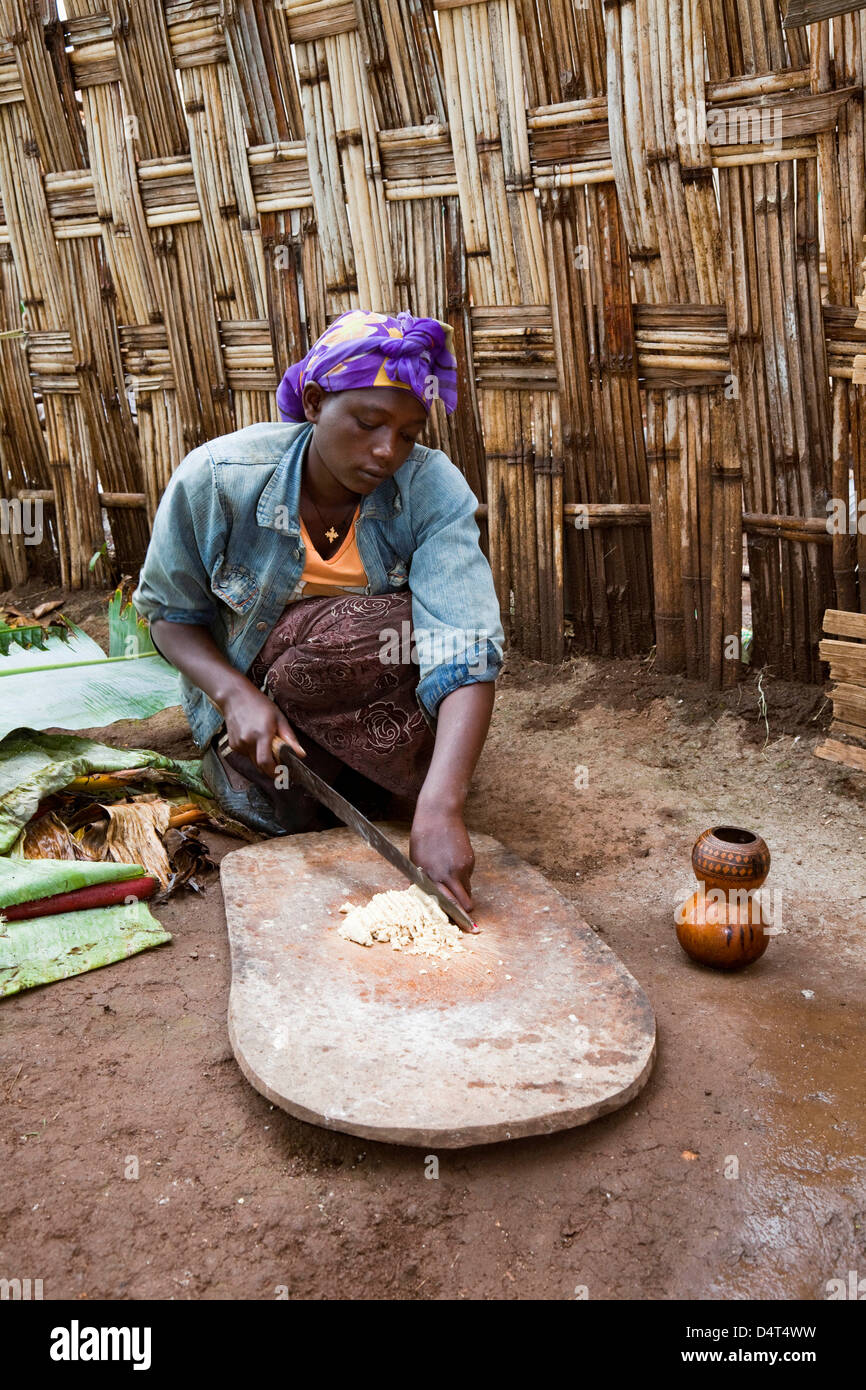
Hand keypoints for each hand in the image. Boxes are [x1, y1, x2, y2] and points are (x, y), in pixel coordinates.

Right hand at [221, 681, 305, 778]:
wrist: (235, 697)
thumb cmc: (259, 705)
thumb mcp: (279, 718)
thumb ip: (290, 738)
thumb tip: (301, 754)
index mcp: (262, 734)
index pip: (266, 762)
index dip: (274, 772)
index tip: (282, 775)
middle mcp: (248, 741)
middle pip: (260, 765)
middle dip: (271, 767)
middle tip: (279, 761)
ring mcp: (238, 744)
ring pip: (253, 761)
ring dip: (262, 757)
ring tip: (264, 740)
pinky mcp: (233, 745)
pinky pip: (246, 755)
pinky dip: (253, 751)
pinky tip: (253, 737)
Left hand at [410, 803, 478, 928]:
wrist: (439, 815)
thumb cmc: (423, 837)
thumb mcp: (416, 861)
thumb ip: (422, 881)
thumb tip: (423, 897)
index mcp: (433, 875)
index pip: (447, 903)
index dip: (454, 917)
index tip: (461, 927)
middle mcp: (450, 874)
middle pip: (465, 902)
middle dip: (465, 911)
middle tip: (463, 915)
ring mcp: (463, 867)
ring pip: (467, 890)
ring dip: (462, 892)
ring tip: (450, 880)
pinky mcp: (471, 860)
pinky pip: (468, 876)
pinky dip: (462, 876)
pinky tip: (453, 862)